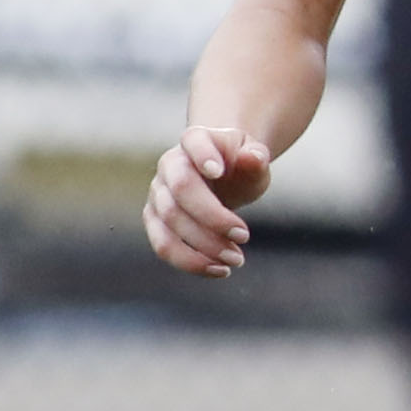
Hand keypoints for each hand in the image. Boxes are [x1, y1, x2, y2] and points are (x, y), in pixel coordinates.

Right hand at [146, 125, 273, 276]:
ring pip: (169, 222)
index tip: (218, 171)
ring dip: (203, 246)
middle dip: (212, 218)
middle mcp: (169, 164)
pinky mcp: (155, 221)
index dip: (202, 155)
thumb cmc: (240, 165)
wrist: (222, 176)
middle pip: (181, 190)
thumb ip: (256, 158)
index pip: (193, 141)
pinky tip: (220, 270)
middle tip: (245, 236)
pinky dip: (190, 262)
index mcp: (195, 140)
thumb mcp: (255, 159)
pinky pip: (163, 245)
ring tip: (236, 260)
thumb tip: (253, 158)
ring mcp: (158, 193)